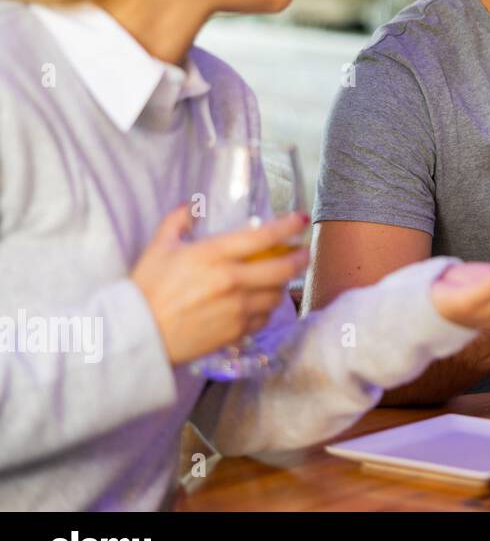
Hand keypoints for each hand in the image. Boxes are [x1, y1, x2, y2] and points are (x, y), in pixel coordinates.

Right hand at [130, 205, 309, 365]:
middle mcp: (231, 280)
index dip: (288, 226)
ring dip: (282, 285)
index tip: (302, 219)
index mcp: (213, 255)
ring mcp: (236, 308)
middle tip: (304, 252)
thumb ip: (177, 222)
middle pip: (282, 268)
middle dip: (300, 258)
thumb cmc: (145, 289)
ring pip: (276, 295)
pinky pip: (263, 318)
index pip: (263, 236)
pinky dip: (267, 309)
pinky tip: (261, 304)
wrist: (136, 335)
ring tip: (280, 279)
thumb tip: (190, 205)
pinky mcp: (235, 331)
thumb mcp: (159, 248)